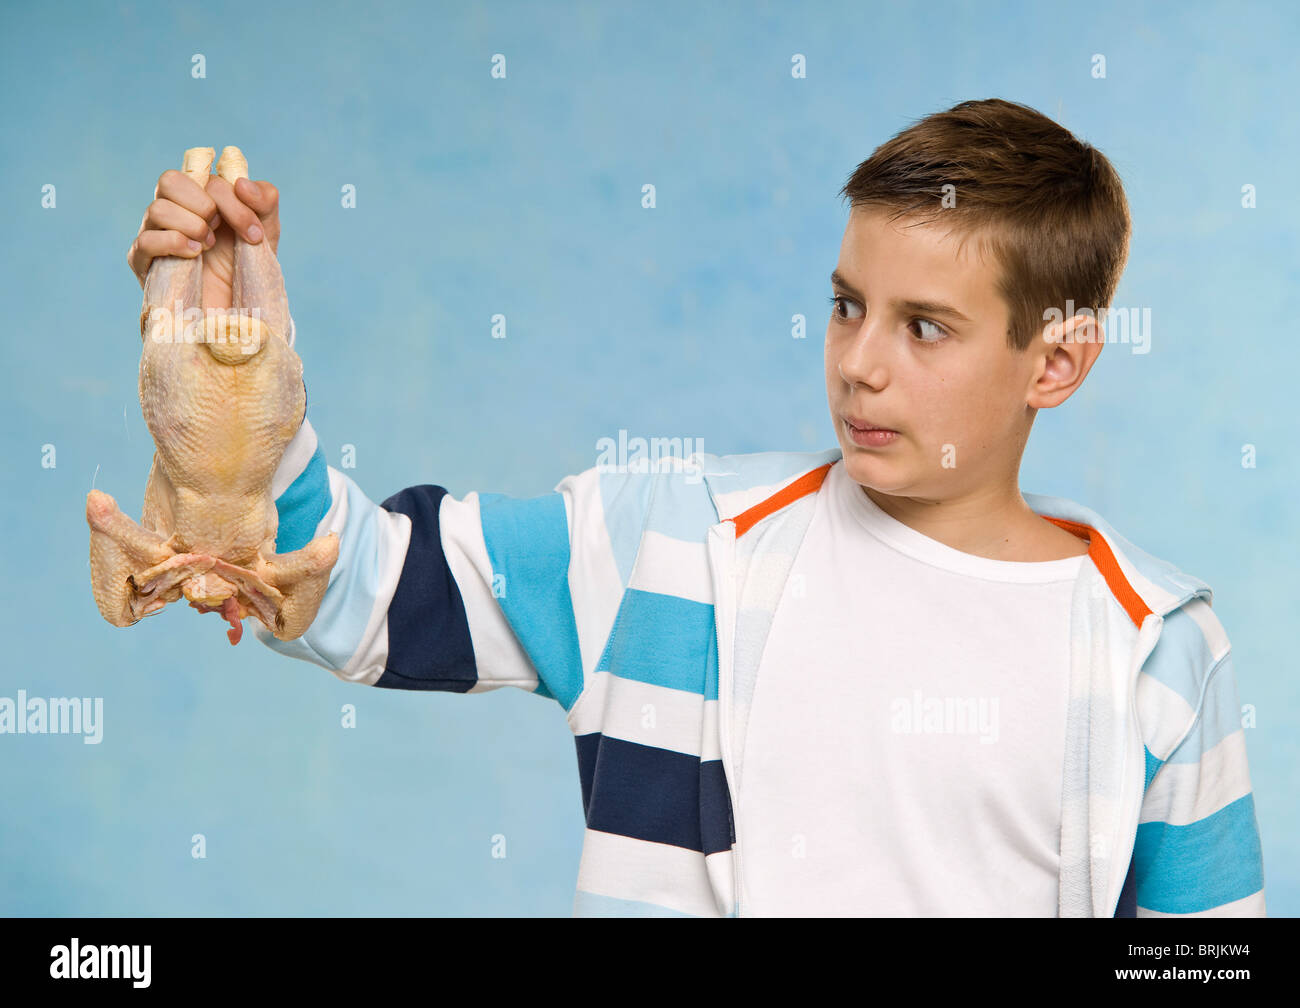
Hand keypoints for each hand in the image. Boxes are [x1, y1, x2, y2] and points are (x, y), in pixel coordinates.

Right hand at [127, 169, 280, 309]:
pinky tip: (195, 254)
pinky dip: (173, 243)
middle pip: (169, 180)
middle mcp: (172, 211)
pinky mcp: (143, 263)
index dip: (230, 198)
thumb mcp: (265, 230)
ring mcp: (154, 235)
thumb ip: (264, 199)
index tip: (253, 231)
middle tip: (219, 229)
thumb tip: (241, 183)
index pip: (201, 175)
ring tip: (208, 246)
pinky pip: (145, 242)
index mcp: (197, 196)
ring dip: (191, 225)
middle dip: (203, 204)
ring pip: (157, 209)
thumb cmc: (247, 265)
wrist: (239, 310)